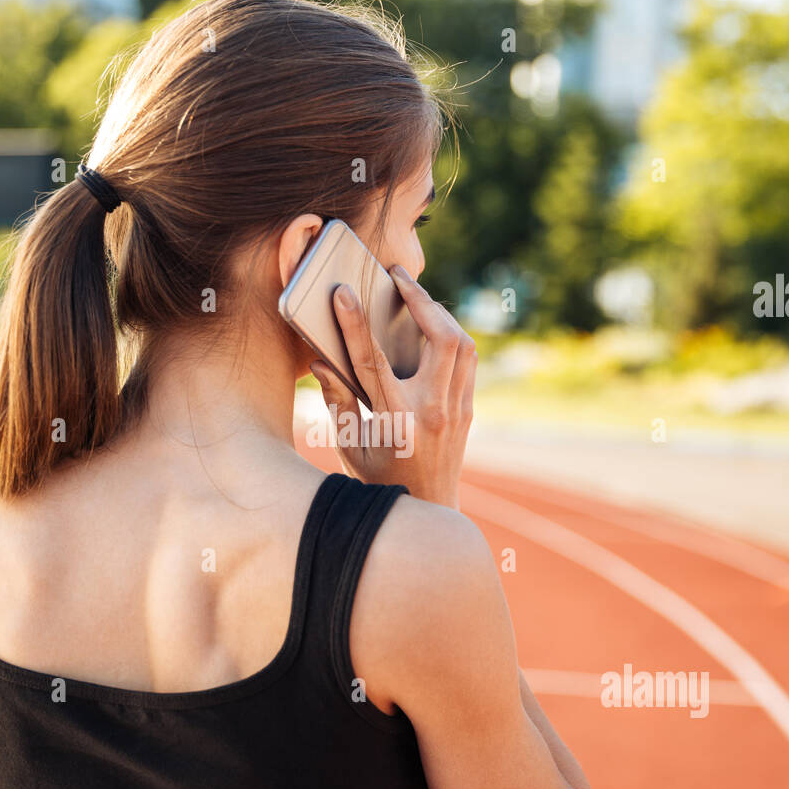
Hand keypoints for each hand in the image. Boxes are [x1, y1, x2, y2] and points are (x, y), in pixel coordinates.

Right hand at [309, 265, 474, 509]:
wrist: (428, 512)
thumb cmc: (379, 483)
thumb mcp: (348, 446)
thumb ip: (336, 402)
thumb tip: (320, 361)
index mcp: (396, 422)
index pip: (374, 361)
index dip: (355, 324)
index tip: (343, 293)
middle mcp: (433, 412)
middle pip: (440, 340)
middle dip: (421, 300)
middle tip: (398, 276)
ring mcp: (457, 411)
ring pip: (463, 345)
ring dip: (441, 314)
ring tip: (417, 296)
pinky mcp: (468, 410)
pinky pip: (468, 361)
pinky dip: (452, 336)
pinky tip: (433, 325)